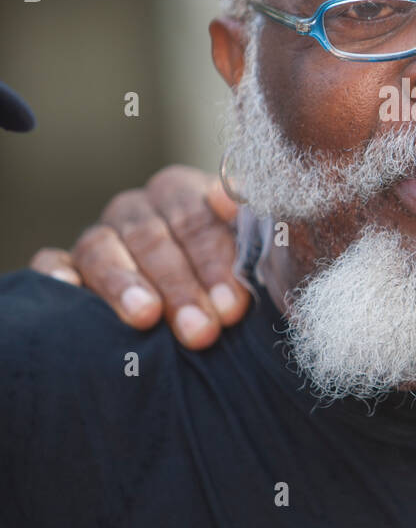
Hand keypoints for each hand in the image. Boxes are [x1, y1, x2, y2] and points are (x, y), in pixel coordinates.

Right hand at [29, 166, 249, 348]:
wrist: (203, 319)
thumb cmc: (231, 289)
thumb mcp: (252, 257)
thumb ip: (253, 226)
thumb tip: (230, 196)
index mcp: (182, 195)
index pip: (193, 213)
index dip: (214, 259)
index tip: (233, 306)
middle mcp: (137, 212)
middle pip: (150, 236)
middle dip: (180, 286)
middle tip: (202, 331)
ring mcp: (99, 239)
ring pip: (100, 248)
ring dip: (124, 284)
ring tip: (146, 317)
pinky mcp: (64, 268)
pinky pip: (51, 264)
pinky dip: (57, 276)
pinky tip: (70, 294)